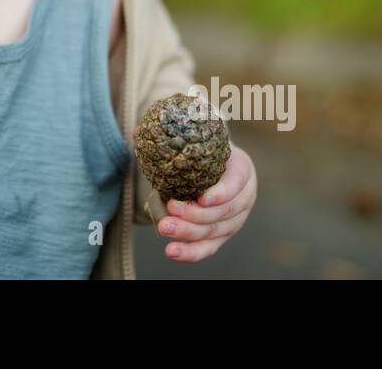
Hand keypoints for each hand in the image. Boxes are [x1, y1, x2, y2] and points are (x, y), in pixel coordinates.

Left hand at [156, 144, 255, 261]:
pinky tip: (172, 251)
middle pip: (224, 211)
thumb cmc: (200, 150)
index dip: (221, 192)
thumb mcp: (193, 139)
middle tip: (171, 209)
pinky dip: (191, 252)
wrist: (209, 166)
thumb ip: (171, 133)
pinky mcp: (223, 234)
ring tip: (164, 228)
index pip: (236, 182)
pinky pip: (209, 247)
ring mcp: (236, 218)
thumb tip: (137, 129)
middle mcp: (244, 196)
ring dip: (189, 233)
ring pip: (215, 231)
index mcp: (241, 168)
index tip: (202, 198)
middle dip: (197, 215)